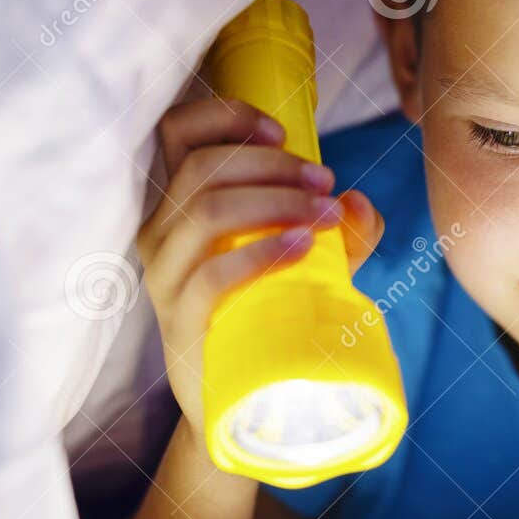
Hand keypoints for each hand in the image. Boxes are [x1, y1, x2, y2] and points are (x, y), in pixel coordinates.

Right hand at [136, 97, 384, 438]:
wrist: (244, 401)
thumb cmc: (271, 317)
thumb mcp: (314, 265)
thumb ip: (345, 232)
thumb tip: (358, 201)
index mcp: (179, 207)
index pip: (175, 133)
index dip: (225, 117)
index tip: (281, 133)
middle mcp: (160, 235)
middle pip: (202, 168)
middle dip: (272, 165)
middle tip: (325, 184)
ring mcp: (165, 280)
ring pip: (205, 211)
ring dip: (274, 201)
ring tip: (325, 215)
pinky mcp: (179, 324)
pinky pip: (210, 275)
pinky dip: (260, 251)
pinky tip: (303, 247)